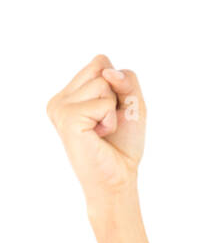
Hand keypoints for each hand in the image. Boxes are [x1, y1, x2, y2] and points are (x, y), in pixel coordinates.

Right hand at [46, 55, 145, 211]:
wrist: (118, 180)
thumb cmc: (123, 146)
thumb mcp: (132, 104)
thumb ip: (126, 79)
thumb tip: (107, 72)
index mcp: (70, 94)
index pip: (100, 62)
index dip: (117, 85)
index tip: (111, 113)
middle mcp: (60, 98)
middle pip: (101, 67)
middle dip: (115, 96)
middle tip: (107, 124)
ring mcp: (60, 107)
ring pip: (102, 82)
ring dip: (112, 109)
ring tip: (102, 131)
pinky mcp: (67, 118)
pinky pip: (103, 103)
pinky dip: (110, 120)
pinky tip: (99, 136)